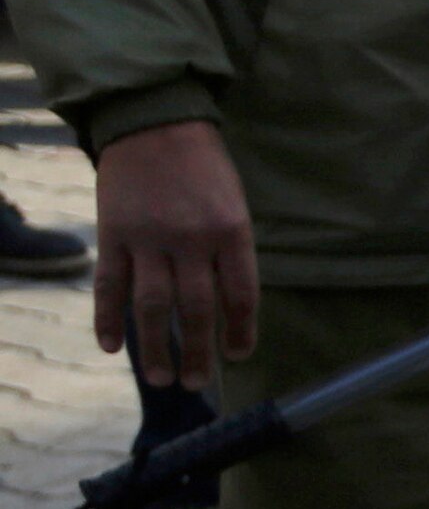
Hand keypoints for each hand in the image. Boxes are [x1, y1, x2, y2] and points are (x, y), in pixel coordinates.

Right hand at [94, 120, 256, 391]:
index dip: (240, 331)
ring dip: (155, 348)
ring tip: (160, 378)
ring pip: (151, 307)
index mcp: (232, 231)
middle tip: (196, 383)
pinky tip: (110, 348)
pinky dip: (107, 319)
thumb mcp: (234, 203)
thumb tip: (227, 305)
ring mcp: (148, 238)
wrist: (154, 124)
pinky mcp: (112, 235)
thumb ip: (230, 250)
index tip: (238, 355)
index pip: (240, 295)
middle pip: (195, 310)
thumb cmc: (204, 168)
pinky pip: (109, 286)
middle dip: (198, 352)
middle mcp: (191, 239)